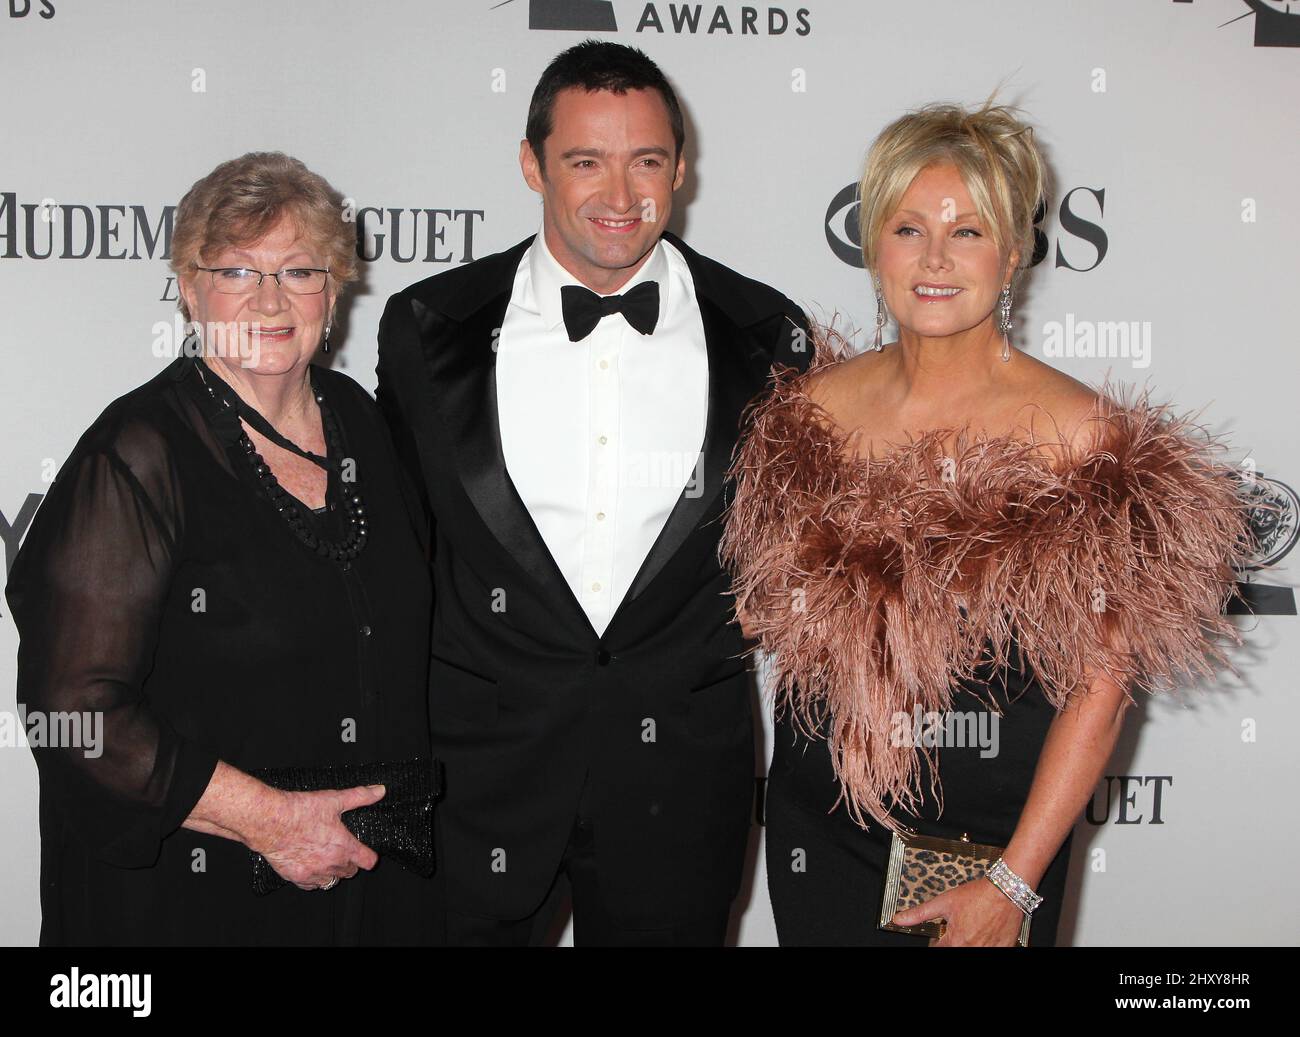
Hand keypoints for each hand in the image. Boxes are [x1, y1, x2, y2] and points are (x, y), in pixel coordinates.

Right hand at [250, 784, 384, 891]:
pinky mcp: (297, 878)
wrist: (271, 822)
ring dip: (333, 872)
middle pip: (350, 872)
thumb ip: (360, 796)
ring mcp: (314, 873)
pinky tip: (311, 866)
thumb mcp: (334, 800)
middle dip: (349, 863)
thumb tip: (380, 791)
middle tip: (342, 850)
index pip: (368, 862)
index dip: (369, 856)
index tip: (365, 852)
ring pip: (332, 881)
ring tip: (327, 858)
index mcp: (345, 847)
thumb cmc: (301, 811)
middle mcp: (331, 864)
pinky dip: (314, 879)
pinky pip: (312, 885)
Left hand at [891, 877, 1025, 946]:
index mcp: (956, 940)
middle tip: (959, 928)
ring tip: (972, 928)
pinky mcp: (1004, 947)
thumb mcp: (944, 901)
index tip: (940, 935)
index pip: (938, 950)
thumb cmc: (978, 895)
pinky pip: (991, 950)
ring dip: (969, 941)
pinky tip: (985, 932)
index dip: (937, 942)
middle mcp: (972, 948)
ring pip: (972, 951)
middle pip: (955, 950)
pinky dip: (986, 943)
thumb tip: (899, 919)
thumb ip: (920, 913)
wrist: (1006, 890)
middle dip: (954, 941)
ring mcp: (989, 949)